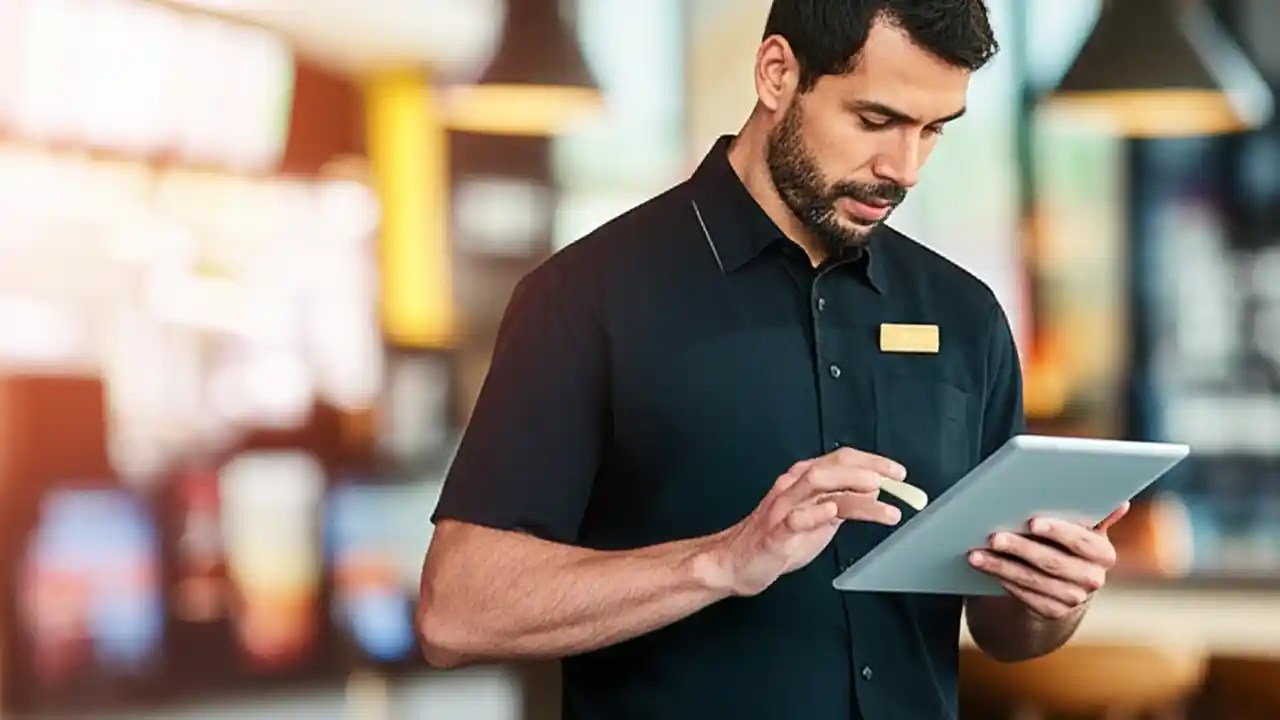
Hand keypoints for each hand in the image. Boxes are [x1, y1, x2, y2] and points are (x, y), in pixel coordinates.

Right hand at [710, 447, 906, 596]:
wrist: (735, 563)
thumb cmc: (777, 539)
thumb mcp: (819, 519)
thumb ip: (843, 502)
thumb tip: (875, 489)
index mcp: (802, 481)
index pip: (840, 459)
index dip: (872, 461)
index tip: (897, 472)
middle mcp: (792, 489)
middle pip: (831, 466)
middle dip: (867, 468)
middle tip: (895, 480)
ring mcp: (781, 509)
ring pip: (815, 484)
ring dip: (849, 487)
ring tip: (876, 495)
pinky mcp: (774, 534)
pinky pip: (794, 519)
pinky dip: (814, 512)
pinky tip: (831, 512)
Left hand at [968, 503, 1129, 620]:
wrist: (1065, 582)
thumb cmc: (1068, 543)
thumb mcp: (1082, 528)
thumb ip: (1095, 515)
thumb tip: (1120, 503)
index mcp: (1103, 553)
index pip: (1081, 541)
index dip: (1057, 531)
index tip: (1031, 522)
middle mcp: (1093, 579)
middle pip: (1052, 562)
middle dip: (1020, 548)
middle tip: (992, 536)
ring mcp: (1073, 598)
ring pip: (1032, 579)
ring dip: (1001, 566)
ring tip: (976, 553)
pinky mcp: (1052, 611)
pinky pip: (1024, 595)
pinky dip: (1002, 580)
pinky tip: (985, 567)